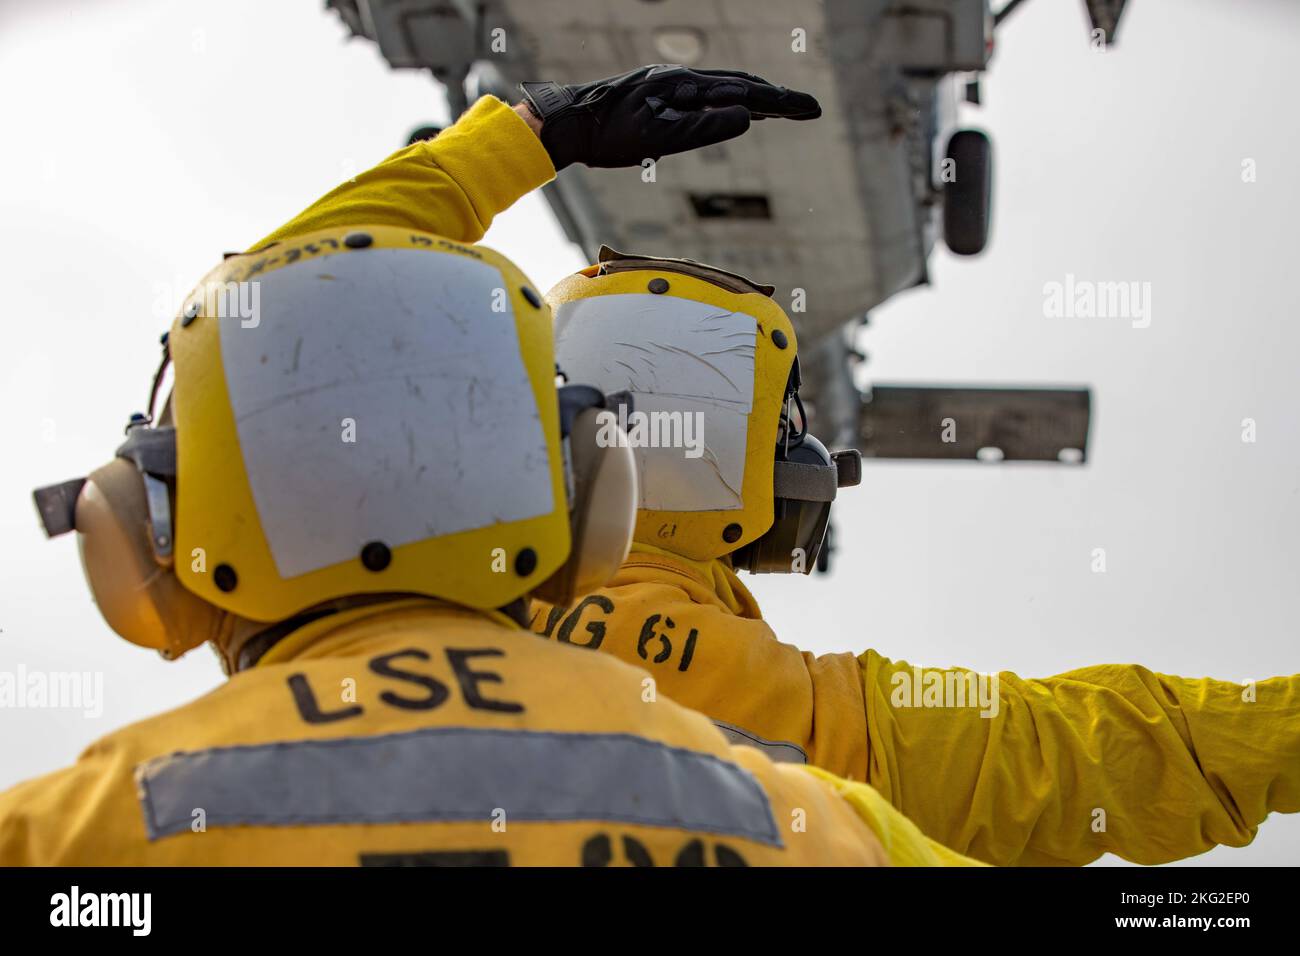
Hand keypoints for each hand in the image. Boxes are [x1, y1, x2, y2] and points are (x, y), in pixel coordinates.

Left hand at [518, 64, 820, 170]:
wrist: (570, 121)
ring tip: (783, 109)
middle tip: (810, 110)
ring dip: (759, 97)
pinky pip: (709, 93)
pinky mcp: (663, 93)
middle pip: (744, 84)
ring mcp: (673, 84)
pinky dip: (733, 99)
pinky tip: (737, 108)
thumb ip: (704, 128)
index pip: (748, 94)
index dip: (784, 104)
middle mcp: (684, 79)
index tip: (813, 110)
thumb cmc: (610, 136)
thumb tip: (748, 117)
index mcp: (688, 86)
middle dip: (780, 99)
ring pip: (727, 86)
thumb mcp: (660, 139)